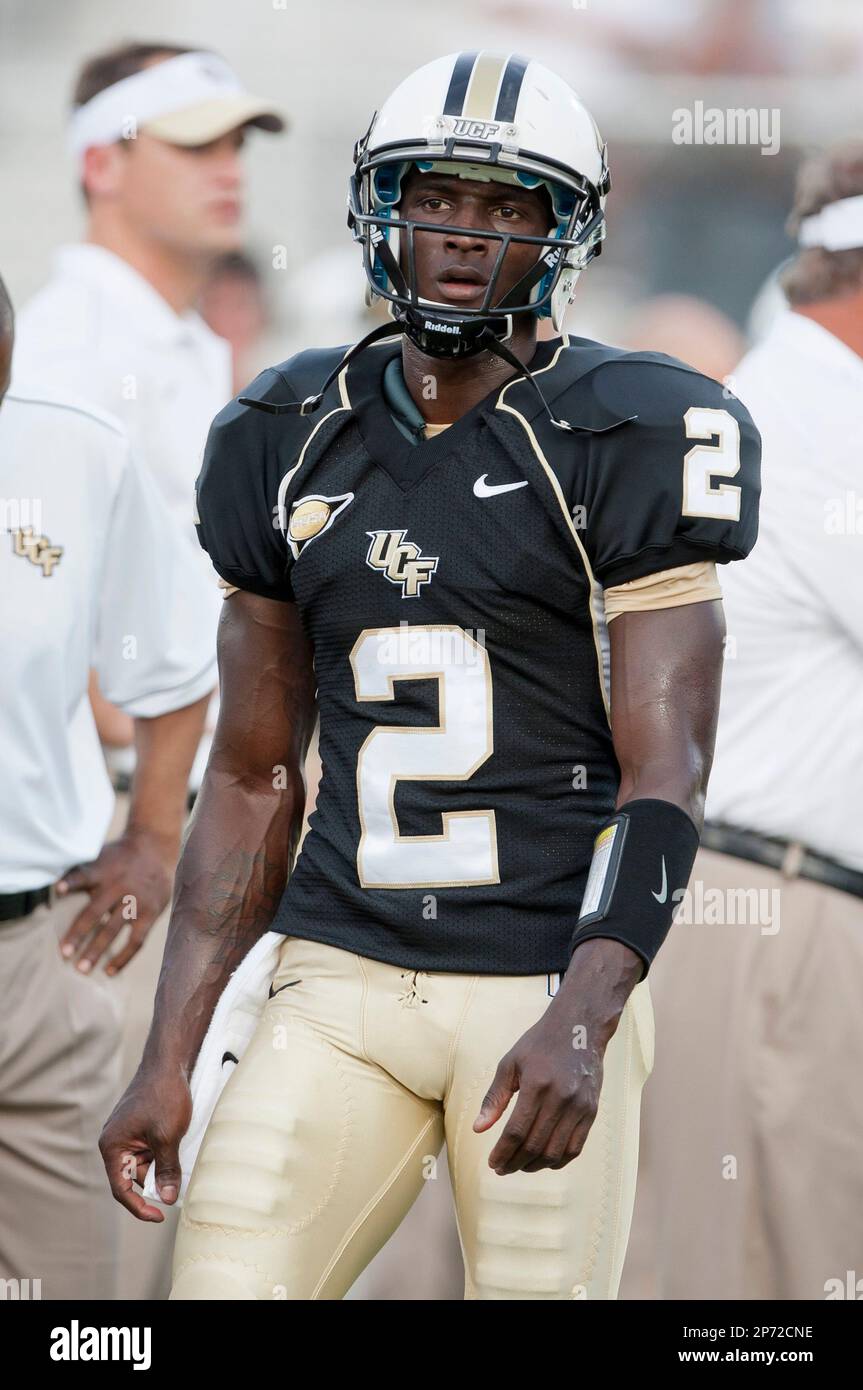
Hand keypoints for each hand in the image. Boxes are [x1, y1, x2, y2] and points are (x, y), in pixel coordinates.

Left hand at [55, 828, 176, 974]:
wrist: (156, 849)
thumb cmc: (120, 857)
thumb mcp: (101, 856)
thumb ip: (81, 871)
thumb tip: (52, 890)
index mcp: (103, 870)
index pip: (84, 875)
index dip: (71, 882)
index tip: (58, 890)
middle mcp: (118, 886)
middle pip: (95, 912)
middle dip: (78, 933)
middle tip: (64, 954)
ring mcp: (135, 901)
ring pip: (113, 930)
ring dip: (96, 950)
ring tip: (82, 969)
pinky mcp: (150, 913)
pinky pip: (136, 940)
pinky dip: (123, 957)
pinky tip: (109, 971)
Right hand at [99, 1064, 191, 1221]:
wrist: (168, 1063)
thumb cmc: (164, 1096)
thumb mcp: (167, 1137)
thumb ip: (166, 1170)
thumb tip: (168, 1199)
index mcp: (112, 1146)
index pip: (121, 1189)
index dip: (139, 1207)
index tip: (160, 1216)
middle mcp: (114, 1142)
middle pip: (134, 1177)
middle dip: (157, 1180)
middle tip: (180, 1178)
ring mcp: (126, 1135)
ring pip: (144, 1165)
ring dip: (162, 1165)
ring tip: (179, 1148)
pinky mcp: (138, 1129)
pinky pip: (149, 1151)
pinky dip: (163, 1154)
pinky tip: (176, 1143)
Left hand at [473, 938, 641, 1174]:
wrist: (579, 1028)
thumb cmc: (539, 1043)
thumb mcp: (510, 1063)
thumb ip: (495, 1098)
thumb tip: (478, 1129)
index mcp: (536, 1085)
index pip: (517, 1131)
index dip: (503, 1153)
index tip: (492, 1163)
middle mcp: (560, 1099)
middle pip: (535, 1145)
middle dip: (515, 1163)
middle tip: (502, 1168)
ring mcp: (579, 1107)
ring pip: (556, 1152)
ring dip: (535, 1165)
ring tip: (520, 1166)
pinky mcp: (591, 1111)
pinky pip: (575, 1147)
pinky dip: (559, 1161)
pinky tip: (544, 1161)